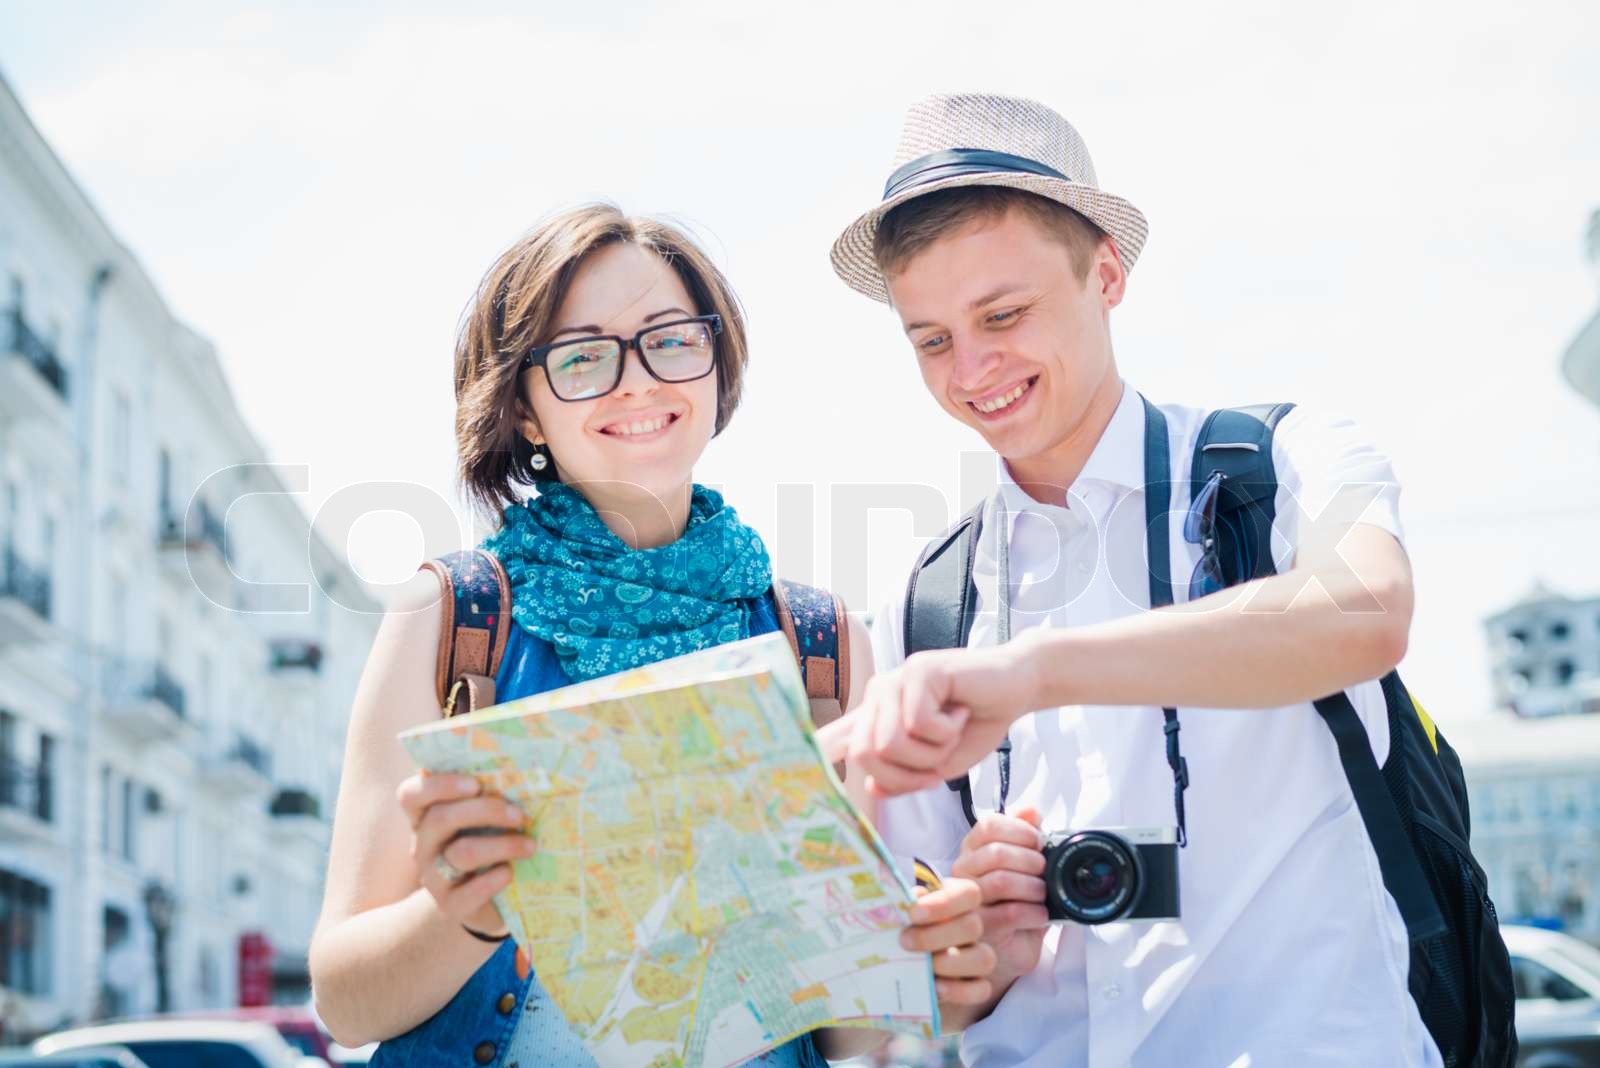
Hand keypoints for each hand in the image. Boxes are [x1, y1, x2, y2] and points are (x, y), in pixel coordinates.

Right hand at [396, 771, 533, 932]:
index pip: (410, 794)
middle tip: (519, 815)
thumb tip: (522, 769)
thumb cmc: (487, 843)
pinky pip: (472, 890)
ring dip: (503, 845)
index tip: (476, 783)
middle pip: (441, 818)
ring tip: (530, 845)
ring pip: (463, 852)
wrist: (484, 901)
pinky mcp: (449, 905)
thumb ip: (489, 793)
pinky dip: (497, 878)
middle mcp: (422, 845)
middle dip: (486, 811)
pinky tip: (510, 872)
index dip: (439, 784)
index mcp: (426, 816)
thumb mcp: (484, 818)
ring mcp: (433, 876)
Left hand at [818, 642, 1041, 796]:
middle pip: (867, 756)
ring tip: (951, 729)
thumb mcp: (939, 763)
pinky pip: (917, 723)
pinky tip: (959, 710)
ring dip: (932, 751)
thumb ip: (905, 776)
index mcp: (878, 716)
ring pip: (890, 743)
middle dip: (911, 772)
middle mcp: (878, 695)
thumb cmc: (976, 724)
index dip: (811, 754)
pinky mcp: (918, 670)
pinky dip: (946, 731)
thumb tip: (872, 789)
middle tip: (941, 752)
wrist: (1016, 688)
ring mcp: (895, 679)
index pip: (837, 737)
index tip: (792, 767)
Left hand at [898, 878, 996, 1007]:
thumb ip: (900, 902)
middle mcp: (968, 927)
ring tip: (924, 967)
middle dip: (935, 936)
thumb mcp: (892, 912)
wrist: (884, 965)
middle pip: (972, 926)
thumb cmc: (890, 929)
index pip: (967, 893)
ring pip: (984, 958)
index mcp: (953, 900)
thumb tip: (907, 898)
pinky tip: (935, 988)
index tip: (913, 913)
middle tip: (904, 941)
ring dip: (952, 963)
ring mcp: (975, 958)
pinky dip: (959, 990)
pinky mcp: (974, 987)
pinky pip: (981, 990)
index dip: (944, 903)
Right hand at [951, 807, 1049, 981]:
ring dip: (1033, 886)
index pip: (988, 826)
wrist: (1008, 950)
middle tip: (1044, 872)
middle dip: (1030, 860)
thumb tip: (1030, 810)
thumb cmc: (1014, 904)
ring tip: (1042, 895)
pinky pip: (1010, 912)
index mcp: (972, 851)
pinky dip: (1034, 912)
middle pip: (995, 852)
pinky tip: (1040, 915)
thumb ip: (1025, 836)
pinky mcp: (980, 929)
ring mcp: (967, 902)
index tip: (1038, 841)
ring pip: (1001, 881)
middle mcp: (963, 873)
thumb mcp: (1023, 868)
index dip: (1019, 830)